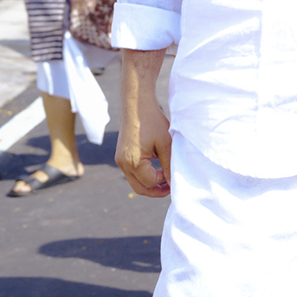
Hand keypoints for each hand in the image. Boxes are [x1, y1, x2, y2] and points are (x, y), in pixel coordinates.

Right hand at [117, 73, 171, 197]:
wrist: (136, 105)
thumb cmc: (153, 122)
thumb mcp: (166, 144)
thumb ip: (168, 164)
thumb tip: (173, 182)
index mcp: (134, 162)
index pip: (150, 183)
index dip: (165, 184)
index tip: (176, 178)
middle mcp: (123, 163)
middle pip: (139, 188)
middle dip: (156, 191)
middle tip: (171, 188)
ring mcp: (120, 160)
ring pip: (135, 181)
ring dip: (150, 183)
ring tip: (166, 179)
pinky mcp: (121, 155)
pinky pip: (132, 172)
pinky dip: (144, 174)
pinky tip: (158, 168)